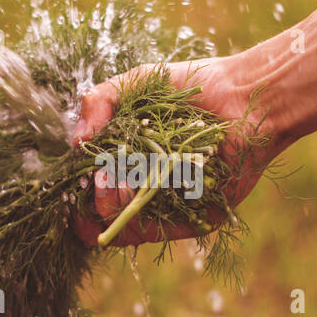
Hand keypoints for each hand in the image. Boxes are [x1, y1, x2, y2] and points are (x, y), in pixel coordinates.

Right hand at [70, 52, 284, 247]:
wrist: (248, 98)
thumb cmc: (195, 86)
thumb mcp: (137, 84)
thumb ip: (98, 101)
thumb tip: (76, 142)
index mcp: (132, 161)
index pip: (94, 189)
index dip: (77, 195)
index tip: (69, 190)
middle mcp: (149, 187)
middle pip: (106, 212)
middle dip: (94, 200)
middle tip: (98, 180)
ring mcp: (171, 205)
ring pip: (127, 225)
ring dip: (113, 208)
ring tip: (116, 183)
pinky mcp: (195, 219)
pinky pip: (158, 232)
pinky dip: (138, 221)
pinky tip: (131, 196)